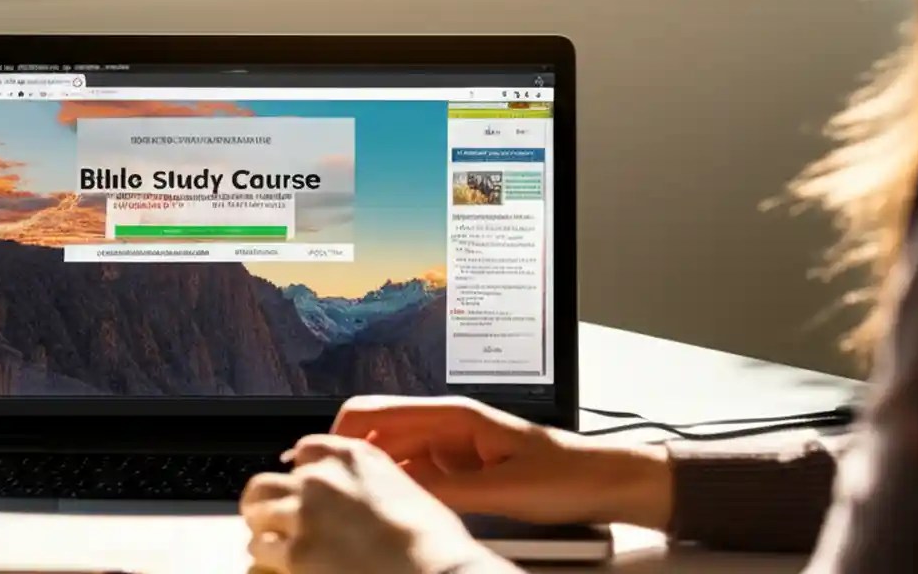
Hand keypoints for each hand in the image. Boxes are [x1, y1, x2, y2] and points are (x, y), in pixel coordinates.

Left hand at [241, 434, 513, 573]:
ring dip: (263, 526)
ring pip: (258, 511)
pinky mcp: (296, 552)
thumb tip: (357, 498)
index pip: (305, 450)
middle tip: (274, 517)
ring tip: (271, 542)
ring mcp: (305, 513)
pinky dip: (265, 554)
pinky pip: (261, 547)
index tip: (303, 487)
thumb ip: (369, 482)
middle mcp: (321, 477)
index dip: (301, 472)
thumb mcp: (402, 487)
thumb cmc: (432, 537)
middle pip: (268, 481)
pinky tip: (277, 562)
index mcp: (351, 455)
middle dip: (268, 499)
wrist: (430, 567)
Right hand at [331, 396, 672, 528]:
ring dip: (369, 471)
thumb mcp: (502, 489)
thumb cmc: (565, 473)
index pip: (378, 411)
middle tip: (316, 484)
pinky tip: (387, 507)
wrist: (605, 479)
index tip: (312, 455)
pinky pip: (416, 473)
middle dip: (345, 453)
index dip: (339, 430)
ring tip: (345, 499)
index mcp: (454, 415)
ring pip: (394, 454)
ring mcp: (453, 446)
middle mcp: (448, 424)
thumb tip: (402, 497)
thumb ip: (448, 493)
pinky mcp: (461, 467)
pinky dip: (396, 486)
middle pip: (378, 431)